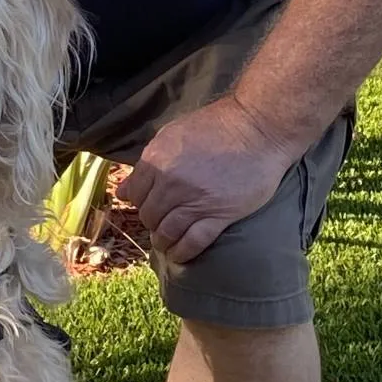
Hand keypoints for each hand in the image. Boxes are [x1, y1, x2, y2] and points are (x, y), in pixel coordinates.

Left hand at [118, 95, 296, 264]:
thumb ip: (147, 162)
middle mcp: (171, 183)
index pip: (134, 194)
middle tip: (160, 225)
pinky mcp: (219, 214)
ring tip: (167, 244)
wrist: (258, 128)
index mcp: (157, 160)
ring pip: (167, 232)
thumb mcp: (173, 134)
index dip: (140, 203)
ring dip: (164, 242)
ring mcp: (194, 200)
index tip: (149, 206)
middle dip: (152, 223)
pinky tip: (180, 255)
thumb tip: (123, 190)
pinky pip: (193, 241)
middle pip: (149, 216)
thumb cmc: (217, 126)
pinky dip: (183, 252)